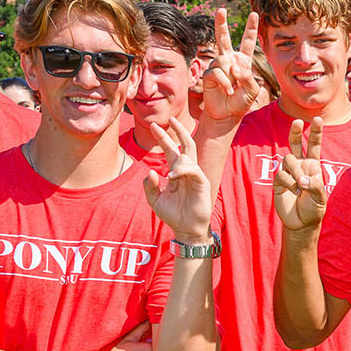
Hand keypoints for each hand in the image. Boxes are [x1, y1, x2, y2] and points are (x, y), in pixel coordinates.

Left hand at [138, 117, 213, 243]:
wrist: (186, 229)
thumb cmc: (173, 215)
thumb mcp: (155, 200)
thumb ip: (149, 186)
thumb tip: (150, 171)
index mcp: (176, 172)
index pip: (171, 149)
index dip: (163, 137)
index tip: (153, 126)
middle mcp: (187, 170)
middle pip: (185, 144)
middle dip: (177, 131)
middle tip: (167, 120)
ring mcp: (196, 175)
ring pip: (189, 155)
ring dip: (178, 158)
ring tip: (170, 174)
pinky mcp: (202, 183)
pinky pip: (194, 170)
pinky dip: (183, 170)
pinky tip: (174, 176)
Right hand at [199, 7, 263, 125]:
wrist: (227, 114)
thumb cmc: (241, 102)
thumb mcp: (252, 90)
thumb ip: (248, 77)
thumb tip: (234, 66)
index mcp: (243, 60)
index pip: (248, 41)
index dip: (251, 28)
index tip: (254, 14)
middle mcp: (229, 59)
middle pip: (225, 38)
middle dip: (221, 24)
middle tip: (221, 10)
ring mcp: (218, 65)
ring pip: (225, 61)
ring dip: (231, 77)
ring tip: (232, 90)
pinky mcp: (209, 73)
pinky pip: (218, 72)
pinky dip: (225, 83)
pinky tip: (227, 91)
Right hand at [273, 117, 328, 232]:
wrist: (301, 222)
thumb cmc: (314, 208)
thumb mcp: (320, 198)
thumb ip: (315, 186)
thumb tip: (303, 180)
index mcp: (313, 165)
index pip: (314, 145)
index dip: (316, 132)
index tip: (318, 119)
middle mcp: (300, 165)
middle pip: (295, 143)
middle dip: (295, 132)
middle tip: (298, 122)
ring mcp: (288, 172)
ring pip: (288, 159)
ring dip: (296, 171)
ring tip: (301, 186)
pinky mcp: (278, 181)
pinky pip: (281, 174)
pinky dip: (289, 183)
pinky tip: (294, 192)